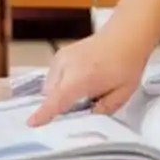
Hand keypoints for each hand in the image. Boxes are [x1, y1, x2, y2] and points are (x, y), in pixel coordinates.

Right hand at [26, 29, 150, 126]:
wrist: (126, 35)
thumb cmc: (127, 64)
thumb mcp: (122, 93)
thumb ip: (104, 109)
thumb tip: (88, 116)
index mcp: (81, 78)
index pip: (58, 99)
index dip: (44, 113)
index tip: (32, 123)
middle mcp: (66, 66)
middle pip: (51, 95)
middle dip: (59, 105)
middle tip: (78, 107)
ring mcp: (61, 58)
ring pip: (49, 85)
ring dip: (59, 93)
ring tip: (82, 91)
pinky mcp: (61, 54)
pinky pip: (53, 75)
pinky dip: (60, 82)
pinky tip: (79, 80)